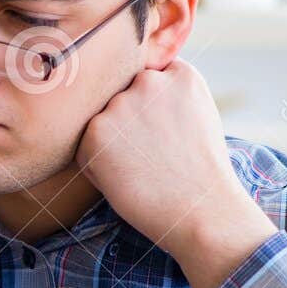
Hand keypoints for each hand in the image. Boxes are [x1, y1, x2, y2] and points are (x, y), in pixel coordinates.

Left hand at [75, 60, 274, 287]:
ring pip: (101, 121)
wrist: (202, 213)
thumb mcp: (198, 117)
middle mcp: (149, 81)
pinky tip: (127, 179)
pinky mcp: (97, 131)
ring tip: (142, 168)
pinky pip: (84, 146)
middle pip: (120, 97)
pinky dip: (96, 165)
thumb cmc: (199, 174)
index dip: (151, 110)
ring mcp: (122, 103)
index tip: (165, 135)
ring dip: (110, 143)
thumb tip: (131, 86)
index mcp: (180, 74)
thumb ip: (168, 95)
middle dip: (128, 123)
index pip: (147, 78)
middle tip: (153, 156)